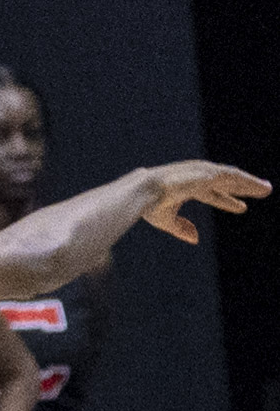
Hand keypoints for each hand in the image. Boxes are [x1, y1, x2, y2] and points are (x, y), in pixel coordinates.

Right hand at [140, 161, 269, 243]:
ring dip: (250, 182)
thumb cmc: (149, 206)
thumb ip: (181, 229)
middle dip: (242, 188)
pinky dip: (245, 179)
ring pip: (231, 177)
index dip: (227, 201)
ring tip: (267, 189)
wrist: (142, 193)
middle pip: (224, 183)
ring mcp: (200, 173)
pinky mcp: (206, 172)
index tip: (243, 208)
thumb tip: (196, 238)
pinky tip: (258, 185)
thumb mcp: (166, 222)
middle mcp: (195, 178)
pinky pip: (231, 175)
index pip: (211, 194)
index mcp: (186, 188)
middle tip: (262, 192)